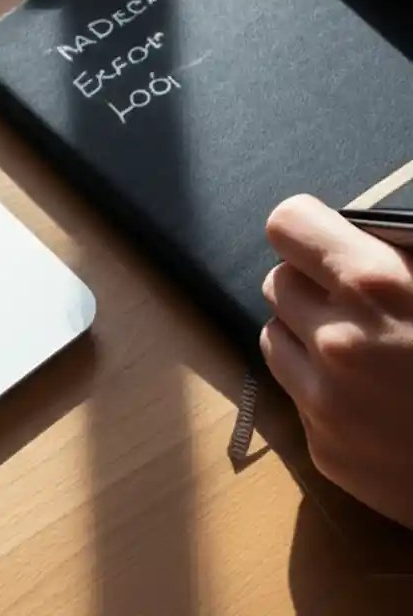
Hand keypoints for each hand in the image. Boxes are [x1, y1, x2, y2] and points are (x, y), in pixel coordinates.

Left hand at [261, 194, 412, 528]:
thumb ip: (406, 258)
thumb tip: (369, 234)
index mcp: (376, 287)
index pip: (288, 226)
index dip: (309, 229)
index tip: (325, 238)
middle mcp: (337, 341)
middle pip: (277, 283)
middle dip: (312, 286)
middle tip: (357, 303)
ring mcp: (324, 401)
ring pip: (274, 338)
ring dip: (306, 335)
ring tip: (363, 349)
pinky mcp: (324, 449)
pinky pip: (298, 397)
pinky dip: (323, 390)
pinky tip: (374, 400)